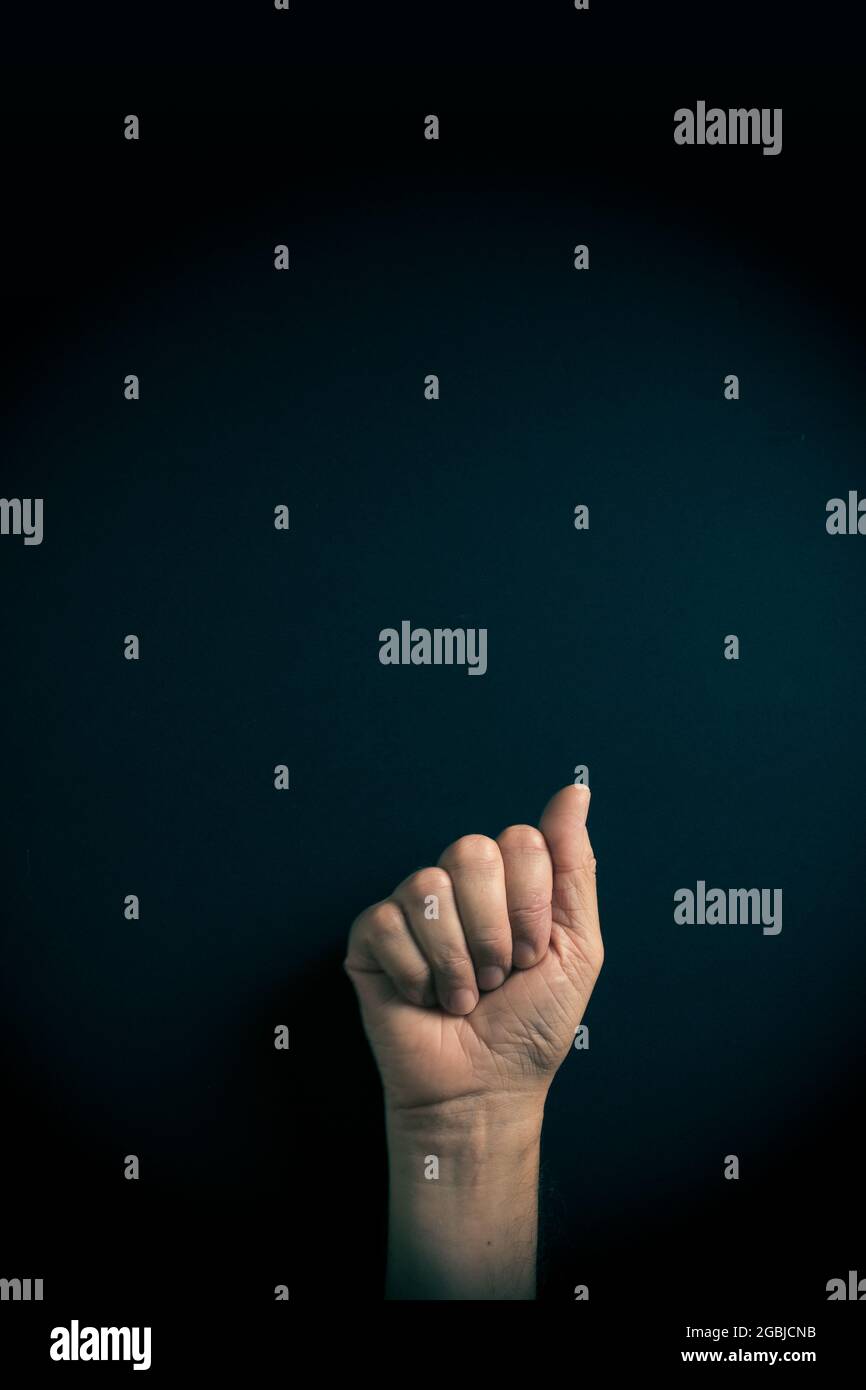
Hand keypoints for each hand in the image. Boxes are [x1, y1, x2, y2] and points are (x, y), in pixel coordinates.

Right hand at [344, 784, 602, 1119]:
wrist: (485, 1089)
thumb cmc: (531, 1024)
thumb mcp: (577, 947)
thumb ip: (574, 867)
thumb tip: (577, 789)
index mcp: (506, 880)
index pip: (520, 841)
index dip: (532, 906)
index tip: (533, 956)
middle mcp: (456, 883)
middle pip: (472, 851)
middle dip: (495, 929)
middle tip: (497, 976)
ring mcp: (410, 906)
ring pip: (428, 885)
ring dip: (458, 960)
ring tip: (463, 995)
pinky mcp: (369, 937)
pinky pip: (388, 922)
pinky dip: (417, 974)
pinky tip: (424, 998)